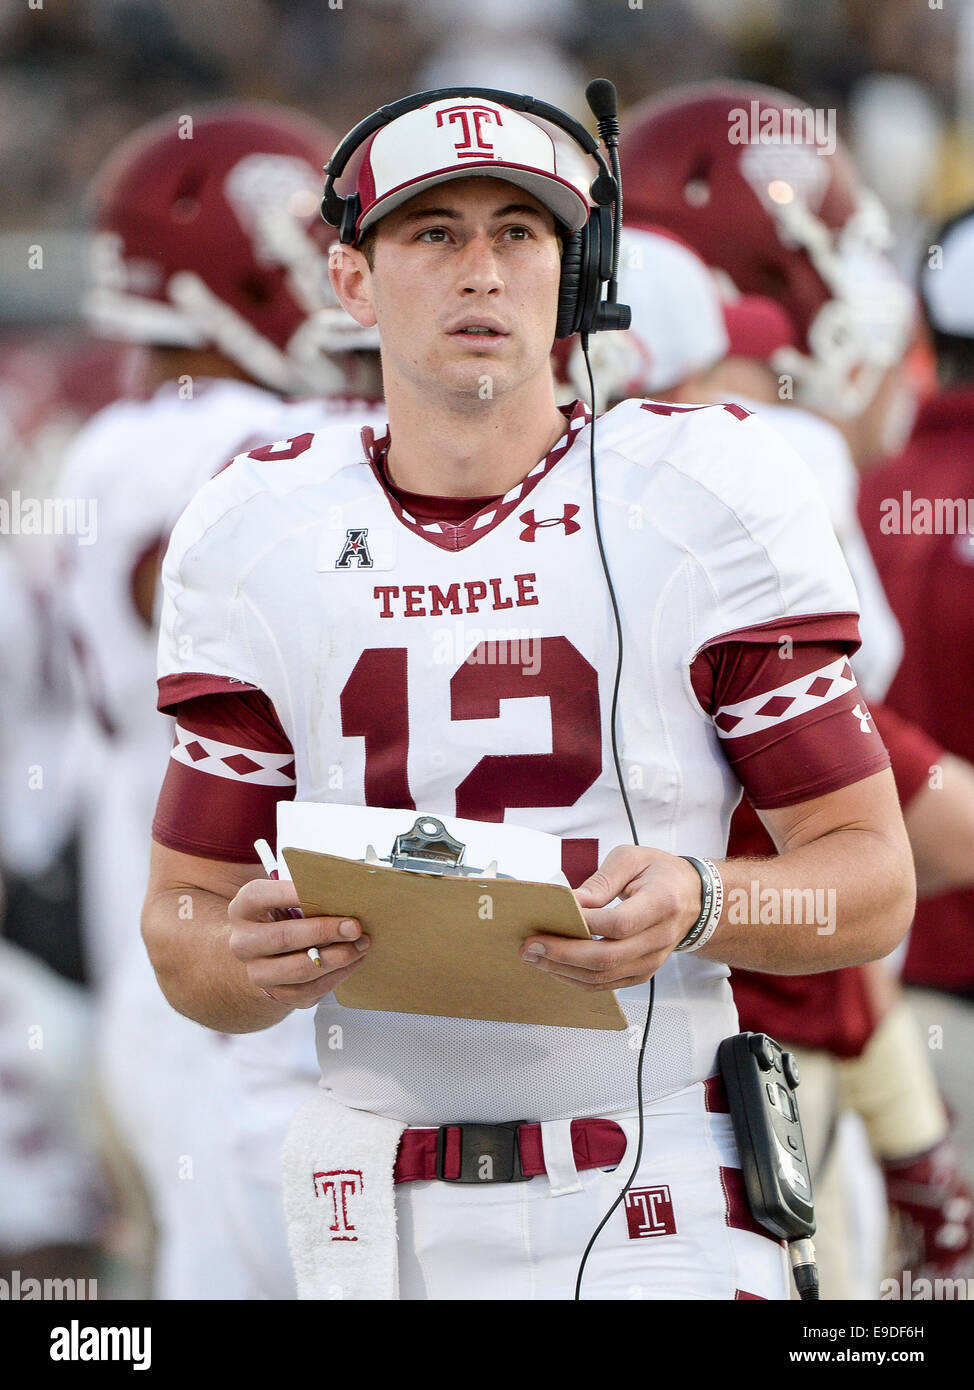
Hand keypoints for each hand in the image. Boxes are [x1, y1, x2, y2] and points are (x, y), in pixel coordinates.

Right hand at [227, 878, 369, 1008]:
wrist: (263, 952)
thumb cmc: (280, 917)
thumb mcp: (282, 898)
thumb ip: (304, 893)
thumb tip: (342, 896)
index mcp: (243, 909)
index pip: (260, 896)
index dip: (292, 893)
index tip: (327, 892)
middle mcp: (244, 943)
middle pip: (283, 938)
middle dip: (324, 931)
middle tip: (354, 926)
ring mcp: (257, 972)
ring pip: (299, 969)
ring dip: (337, 957)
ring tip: (361, 944)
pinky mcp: (276, 994)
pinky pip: (310, 990)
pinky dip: (338, 975)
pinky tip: (353, 960)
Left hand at [520, 846, 701, 990]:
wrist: (693, 899)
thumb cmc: (661, 873)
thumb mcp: (632, 859)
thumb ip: (601, 881)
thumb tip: (571, 903)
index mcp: (662, 903)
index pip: (619, 923)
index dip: (585, 925)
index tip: (553, 918)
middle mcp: (659, 938)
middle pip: (607, 957)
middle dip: (562, 953)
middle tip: (530, 945)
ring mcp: (651, 961)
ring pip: (604, 977)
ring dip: (563, 970)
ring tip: (533, 957)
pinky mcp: (642, 972)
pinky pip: (606, 984)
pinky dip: (576, 979)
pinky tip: (554, 966)